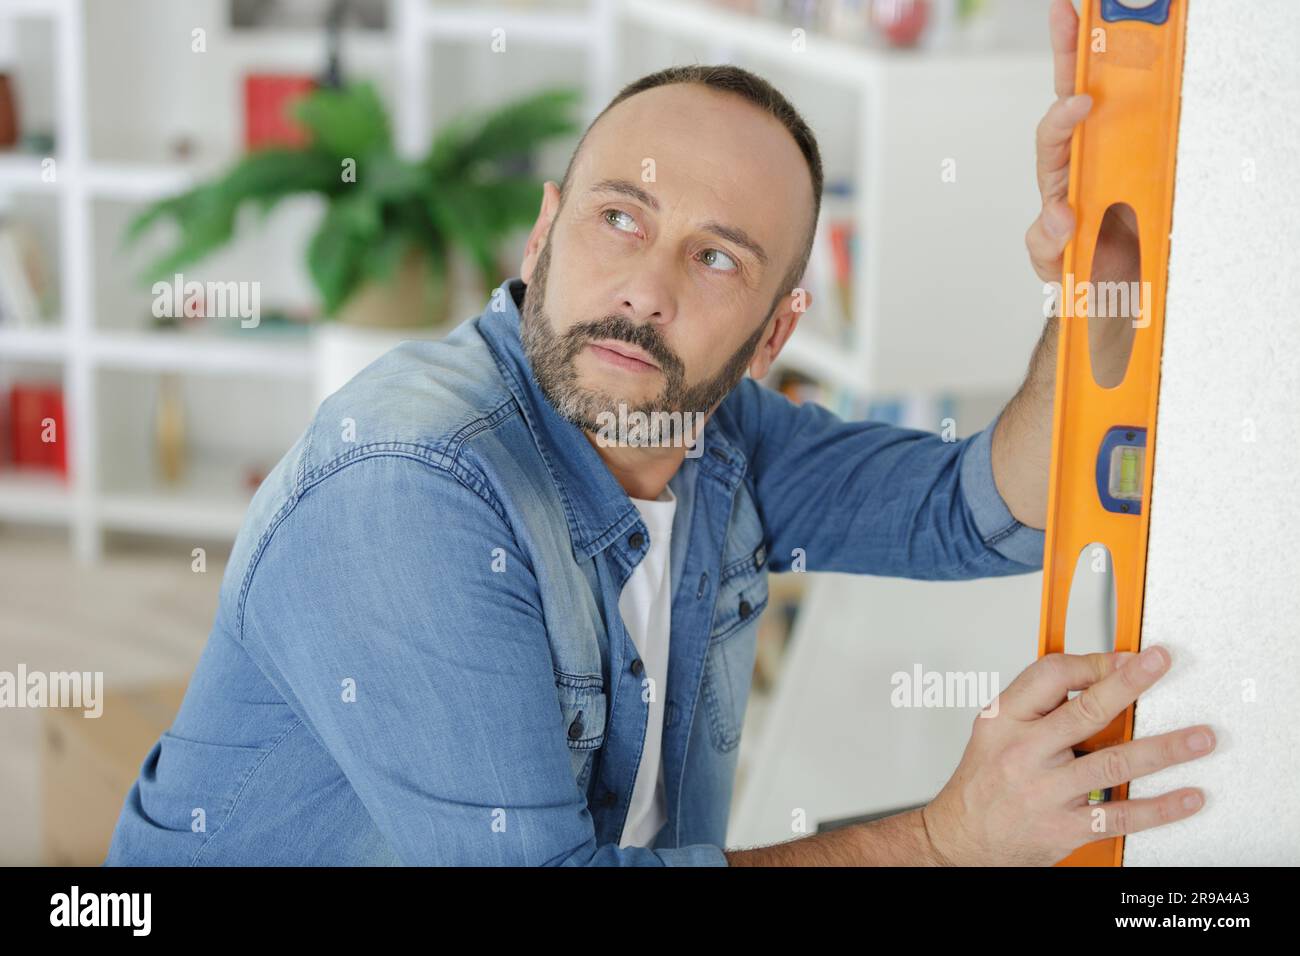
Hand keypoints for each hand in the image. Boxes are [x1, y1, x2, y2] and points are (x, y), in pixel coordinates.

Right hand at [921, 646, 1213, 865]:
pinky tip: (1185, 796)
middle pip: (1085, 711)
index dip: (1093, 663)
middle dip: (1128, 684)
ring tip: (1198, 738)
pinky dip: (1159, 807)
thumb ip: (1040, 702)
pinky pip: (1120, 815)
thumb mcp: (996, 727)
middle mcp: (1025, 752)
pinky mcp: (1065, 827)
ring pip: (1113, 763)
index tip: (1127, 659)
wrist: (961, 837)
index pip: (1050, 675)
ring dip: (1164, 750)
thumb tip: (1098, 676)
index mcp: (1005, 719)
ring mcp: (1047, 791)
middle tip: (1159, 664)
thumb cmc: (984, 780)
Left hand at [1026, 0, 1138, 288]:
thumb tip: (1059, 215)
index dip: (1063, 116)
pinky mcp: (1144, 158)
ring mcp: (1115, 151)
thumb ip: (1047, 241)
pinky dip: (1153, 84)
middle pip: (1074, 94)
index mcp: (1058, 173)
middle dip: (1071, 51)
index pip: (1053, 135)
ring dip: (1113, 54)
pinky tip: (1154, 52)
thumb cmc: (1077, 263)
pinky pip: (1151, 118)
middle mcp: (1084, 154)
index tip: (1081, 103)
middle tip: (1069, 11)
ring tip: (1115, 16)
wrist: (1112, 285)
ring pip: (1114, 96)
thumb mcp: (1052, 257)